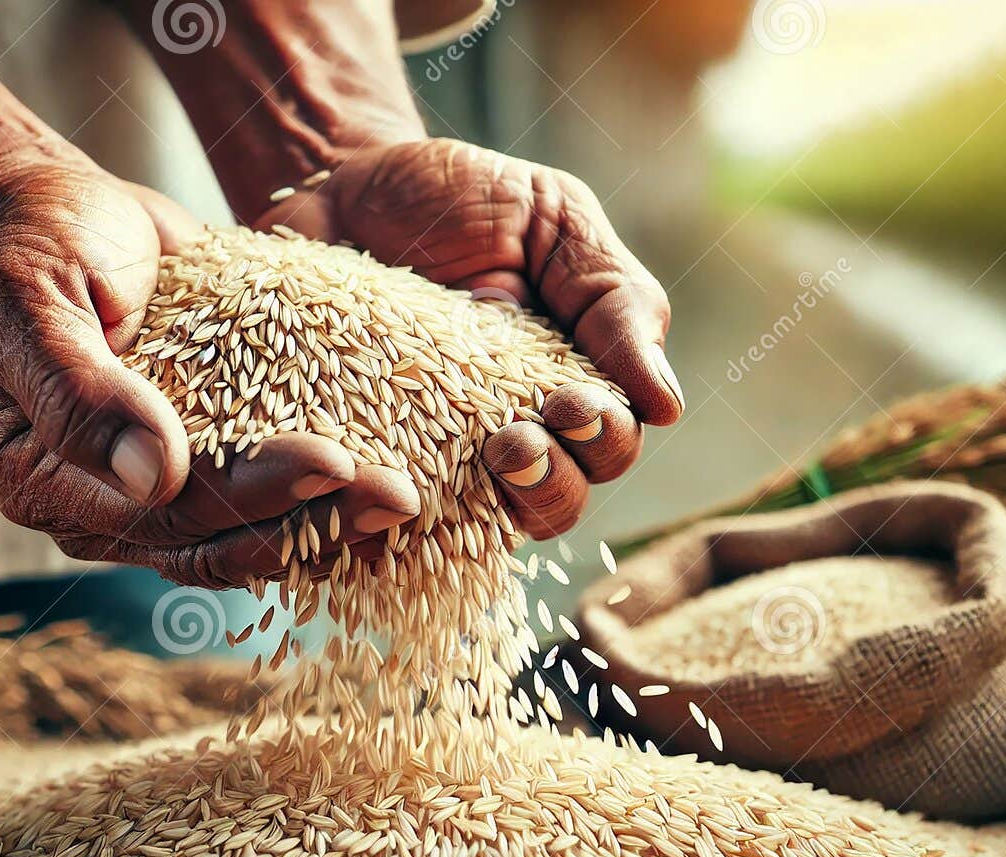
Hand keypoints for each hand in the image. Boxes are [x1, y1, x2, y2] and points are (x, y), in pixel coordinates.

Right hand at [0, 150, 418, 586]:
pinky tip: (383, 485)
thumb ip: (78, 390)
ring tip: (408, 503)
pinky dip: (320, 500)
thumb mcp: (33, 299)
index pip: (161, 508)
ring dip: (329, 525)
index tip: (334, 463)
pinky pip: (260, 501)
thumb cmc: (27, 240)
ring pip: (246, 536)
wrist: (44, 208)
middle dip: (312, 520)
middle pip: (215, 538)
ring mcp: (148, 492)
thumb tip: (152, 476)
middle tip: (399, 495)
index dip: (250, 494)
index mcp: (44, 480)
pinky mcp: (194, 464)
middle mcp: (98, 506)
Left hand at [258, 138, 679, 539]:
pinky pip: (366, 514)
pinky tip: (368, 487)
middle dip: (547, 486)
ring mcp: (424, 453)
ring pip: (468, 528)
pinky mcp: (351, 458)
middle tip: (513, 444)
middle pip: (551, 506)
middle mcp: (502, 435)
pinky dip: (372, 514)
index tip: (574, 408)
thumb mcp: (552, 218)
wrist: (336, 179)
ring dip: (475, 512)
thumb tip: (668, 405)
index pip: (607, 449)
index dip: (602, 444)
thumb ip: (614, 298)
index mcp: (565, 385)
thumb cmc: (457, 197)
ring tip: (461, 462)